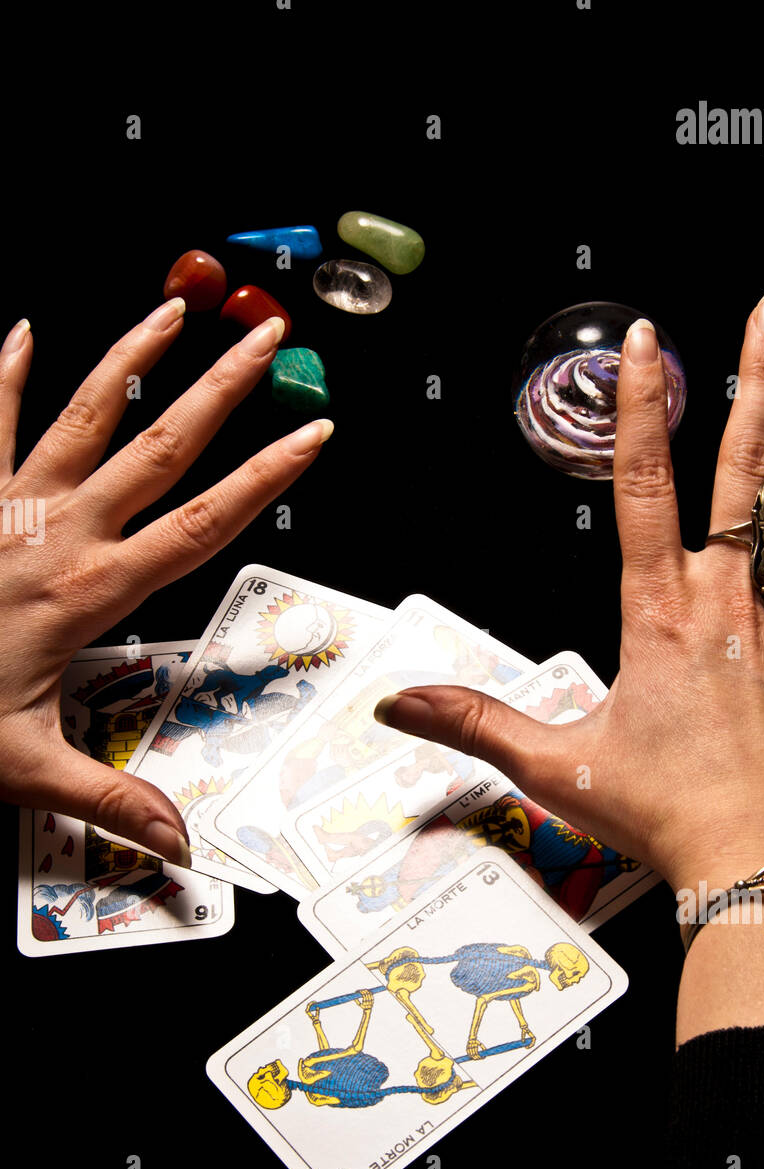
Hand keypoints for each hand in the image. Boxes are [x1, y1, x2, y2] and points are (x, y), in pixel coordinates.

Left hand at [0, 302, 331, 863]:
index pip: (200, 526)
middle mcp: (57, 534)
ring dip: (132, 359)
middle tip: (266, 337)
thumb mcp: (27, 770)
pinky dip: (6, 377)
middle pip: (160, 448)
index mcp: (88, 592)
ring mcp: (9, 505)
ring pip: (84, 415)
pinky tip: (20, 331)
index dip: (264, 479)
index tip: (312, 436)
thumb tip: (180, 845)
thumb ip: (112, 803)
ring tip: (173, 306)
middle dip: (222, 389)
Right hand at [375, 293, 763, 907]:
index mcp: (662, 616)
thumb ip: (475, 724)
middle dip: (758, 381)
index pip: (643, 489)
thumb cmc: (668, 818)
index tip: (645, 344)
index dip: (639, 410)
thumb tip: (397, 705)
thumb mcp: (557, 768)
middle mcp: (735, 603)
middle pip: (748, 472)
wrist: (763, 866)